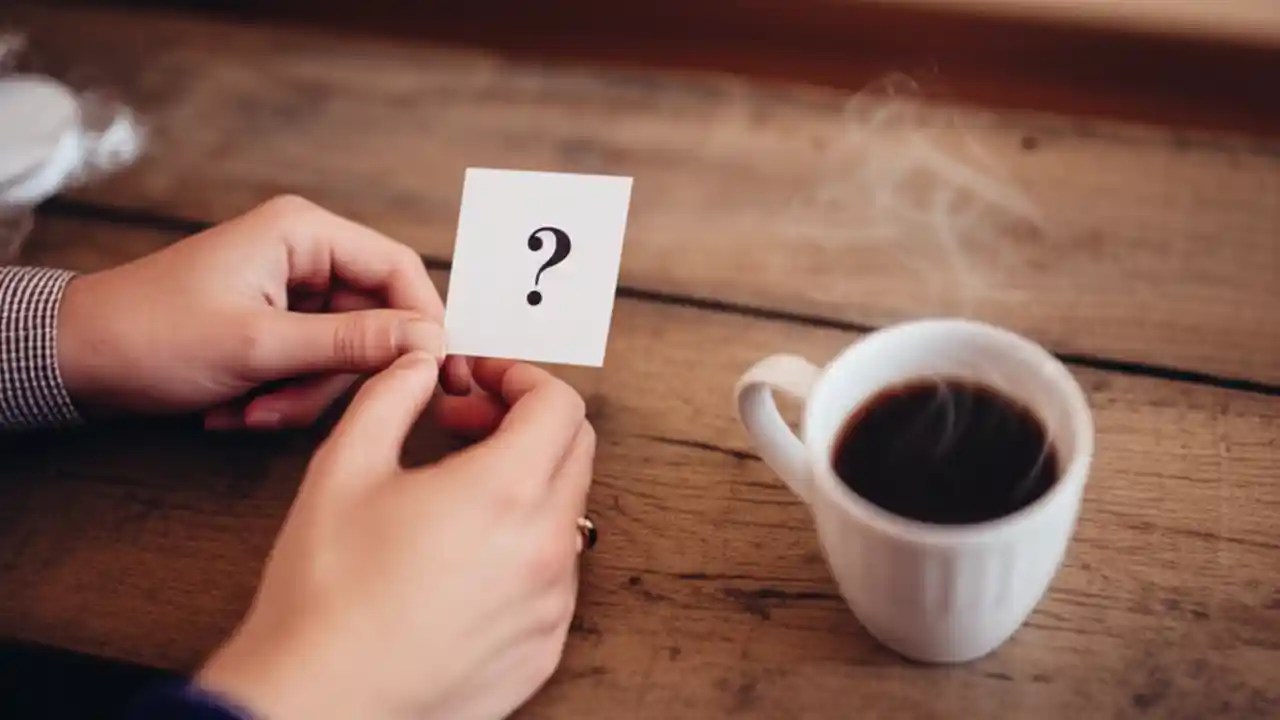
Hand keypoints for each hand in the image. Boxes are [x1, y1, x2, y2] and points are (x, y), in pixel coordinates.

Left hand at [56, 194, 471, 428]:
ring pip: (344, 352)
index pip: (399, 268)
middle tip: (291, 406)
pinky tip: (239, 408)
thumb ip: (351, 343)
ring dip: (305, 393)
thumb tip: (429, 341)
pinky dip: (285, 396)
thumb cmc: (154, 335)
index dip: (422, 320)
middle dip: (337, 374)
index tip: (432, 372)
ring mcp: (291, 293)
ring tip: (252, 410)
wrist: (78, 360)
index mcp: (305, 233)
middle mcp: (305, 255)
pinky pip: (313, 366)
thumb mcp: (260, 346)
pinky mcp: (277, 325)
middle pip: (374, 319)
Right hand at [197, 356, 593, 719]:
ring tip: (454, 494)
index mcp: (507, 492)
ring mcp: (552, 605)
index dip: (520, 377)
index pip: (558, 404)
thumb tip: (419, 363)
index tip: (481, 381)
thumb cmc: (324, 595)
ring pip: (566, 514)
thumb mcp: (344, 468)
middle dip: (525, 421)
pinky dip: (523, 547)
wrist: (316, 706)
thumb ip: (391, 395)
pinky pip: (554, 576)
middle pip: (575, 451)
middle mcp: (547, 548)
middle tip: (463, 426)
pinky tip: (463, 557)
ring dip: (525, 485)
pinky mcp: (543, 649)